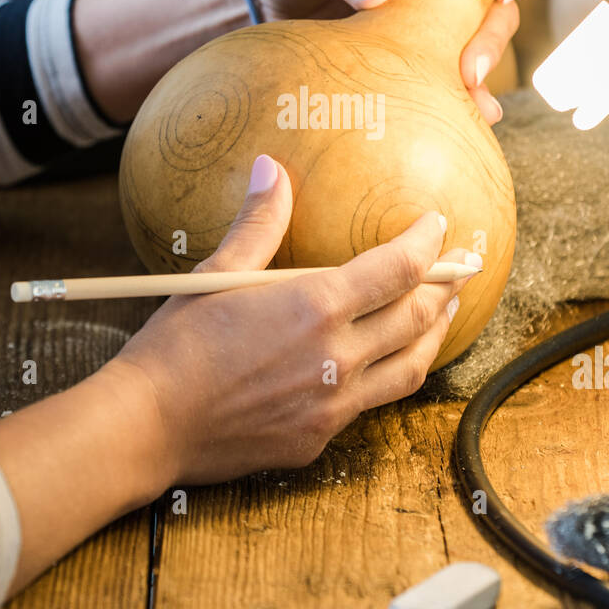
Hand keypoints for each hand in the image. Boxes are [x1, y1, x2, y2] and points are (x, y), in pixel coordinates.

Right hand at [112, 155, 480, 487]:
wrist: (146, 427)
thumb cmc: (176, 346)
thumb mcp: (216, 275)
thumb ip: (259, 223)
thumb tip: (272, 169)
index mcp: (316, 307)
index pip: (399, 268)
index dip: (427, 243)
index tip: (438, 226)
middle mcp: (336, 358)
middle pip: (417, 317)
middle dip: (446, 287)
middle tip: (461, 267)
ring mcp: (332, 405)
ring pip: (409, 368)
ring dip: (434, 335)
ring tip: (443, 314)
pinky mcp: (319, 439)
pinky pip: (369, 404)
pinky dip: (388, 375)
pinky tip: (384, 361)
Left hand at [246, 0, 539, 124]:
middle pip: (491, 4)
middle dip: (492, 36)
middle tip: (473, 71)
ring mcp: (423, 24)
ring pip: (474, 44)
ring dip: (482, 75)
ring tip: (476, 107)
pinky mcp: (408, 59)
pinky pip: (444, 76)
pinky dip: (459, 98)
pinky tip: (466, 120)